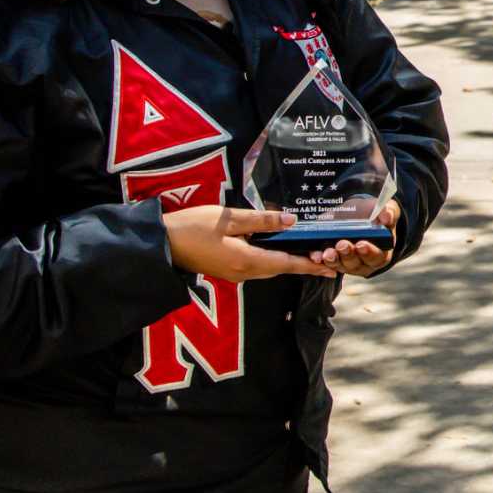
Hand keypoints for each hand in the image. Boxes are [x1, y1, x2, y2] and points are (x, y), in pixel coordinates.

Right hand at [162, 206, 336, 280]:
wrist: (161, 244)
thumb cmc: (192, 227)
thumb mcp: (229, 218)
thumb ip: (261, 220)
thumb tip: (291, 221)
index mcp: (246, 260)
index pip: (287, 263)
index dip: (310, 265)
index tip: (330, 268)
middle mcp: (243, 272)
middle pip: (280, 268)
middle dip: (303, 265)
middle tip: (327, 260)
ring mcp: (234, 273)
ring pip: (269, 268)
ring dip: (289, 263)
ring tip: (309, 255)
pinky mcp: (227, 269)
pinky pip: (257, 266)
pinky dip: (273, 260)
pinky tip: (279, 250)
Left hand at [308, 201, 400, 275]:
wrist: (357, 213)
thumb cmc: (374, 214)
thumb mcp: (385, 209)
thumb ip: (389, 212)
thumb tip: (387, 217)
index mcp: (381, 253)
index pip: (377, 257)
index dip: (369, 252)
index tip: (361, 244)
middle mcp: (365, 263)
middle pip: (356, 264)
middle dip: (348, 255)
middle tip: (342, 244)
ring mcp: (348, 264)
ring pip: (341, 266)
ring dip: (333, 260)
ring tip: (327, 252)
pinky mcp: (334, 261)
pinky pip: (326, 263)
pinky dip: (320, 259)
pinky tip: (316, 255)